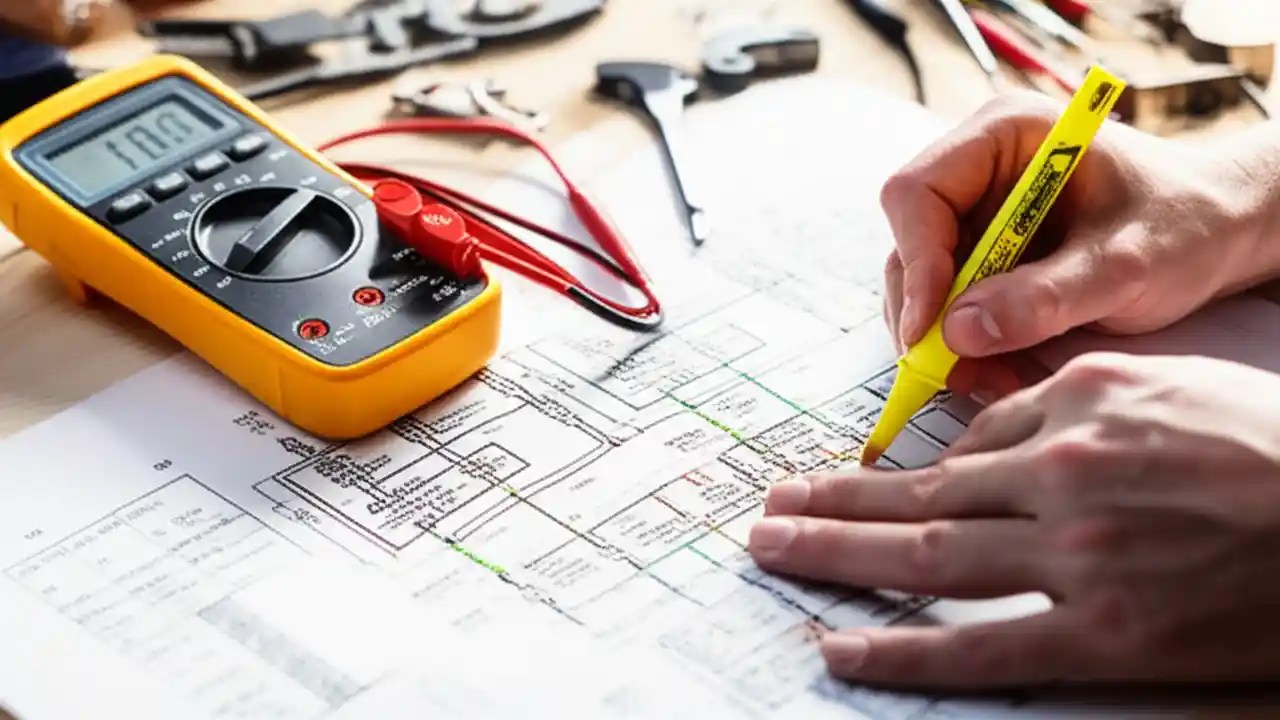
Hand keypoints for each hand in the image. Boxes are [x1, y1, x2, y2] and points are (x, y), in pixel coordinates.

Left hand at [747, 352, 1279, 688]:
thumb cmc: (1271, 447)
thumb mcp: (1166, 385)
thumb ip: (1066, 402)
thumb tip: (984, 438)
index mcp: (1078, 403)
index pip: (958, 448)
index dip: (887, 472)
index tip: (838, 480)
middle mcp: (1062, 471)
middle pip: (915, 497)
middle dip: (828, 503)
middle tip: (765, 510)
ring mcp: (1079, 554)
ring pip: (925, 558)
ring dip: (834, 555)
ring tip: (773, 552)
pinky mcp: (1108, 633)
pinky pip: (980, 644)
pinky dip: (901, 649)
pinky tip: (841, 647)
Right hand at [879, 91, 1279, 401]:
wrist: (1220, 233)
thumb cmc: (1184, 224)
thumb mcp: (1124, 265)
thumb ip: (1044, 298)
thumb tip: (958, 333)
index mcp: (1005, 135)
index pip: (916, 193)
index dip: (917, 261)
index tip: (931, 330)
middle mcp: (978, 168)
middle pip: (910, 242)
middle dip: (927, 312)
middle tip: (953, 371)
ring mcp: (977, 211)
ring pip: (922, 279)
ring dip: (945, 337)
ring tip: (988, 378)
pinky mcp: (984, 251)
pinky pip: (949, 300)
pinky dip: (966, 342)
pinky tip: (997, 367)